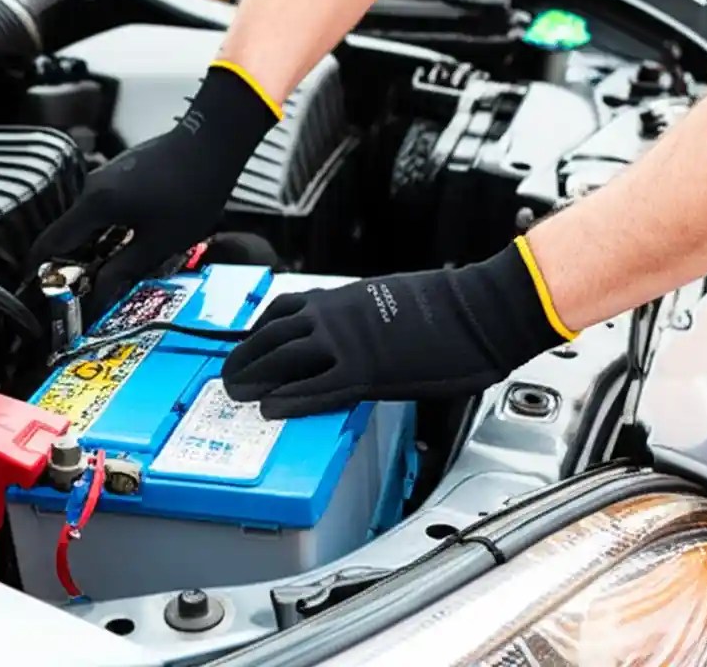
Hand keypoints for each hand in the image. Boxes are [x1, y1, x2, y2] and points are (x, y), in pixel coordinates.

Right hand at [28, 63, 279, 306]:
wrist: (212, 143)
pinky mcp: (120, 176)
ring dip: (90, 250)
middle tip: (76, 297)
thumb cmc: (192, 190)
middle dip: (68, 267)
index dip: (41, 272)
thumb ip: (123, 271)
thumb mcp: (159, 242)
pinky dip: (104, 233)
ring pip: (85, 223)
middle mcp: (92, 188)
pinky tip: (123, 249)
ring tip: (102, 278)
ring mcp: (105, 179)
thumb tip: (98, 300)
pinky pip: (100, 210)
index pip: (50, 243)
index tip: (39, 295)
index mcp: (94, 205)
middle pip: (66, 234)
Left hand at [222, 239, 571, 418]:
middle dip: (244, 356)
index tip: (247, 341)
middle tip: (229, 373)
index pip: (282, 309)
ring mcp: (346, 345)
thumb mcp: (392, 299)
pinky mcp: (365, 374)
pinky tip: (271, 409)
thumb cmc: (448, 305)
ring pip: (283, 361)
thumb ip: (363, 315)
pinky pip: (314, 390)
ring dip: (255, 378)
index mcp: (342, 297)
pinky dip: (288, 400)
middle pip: (271, 336)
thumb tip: (357, 330)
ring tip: (237, 392)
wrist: (477, 310)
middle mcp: (335, 316)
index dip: (258, 329)